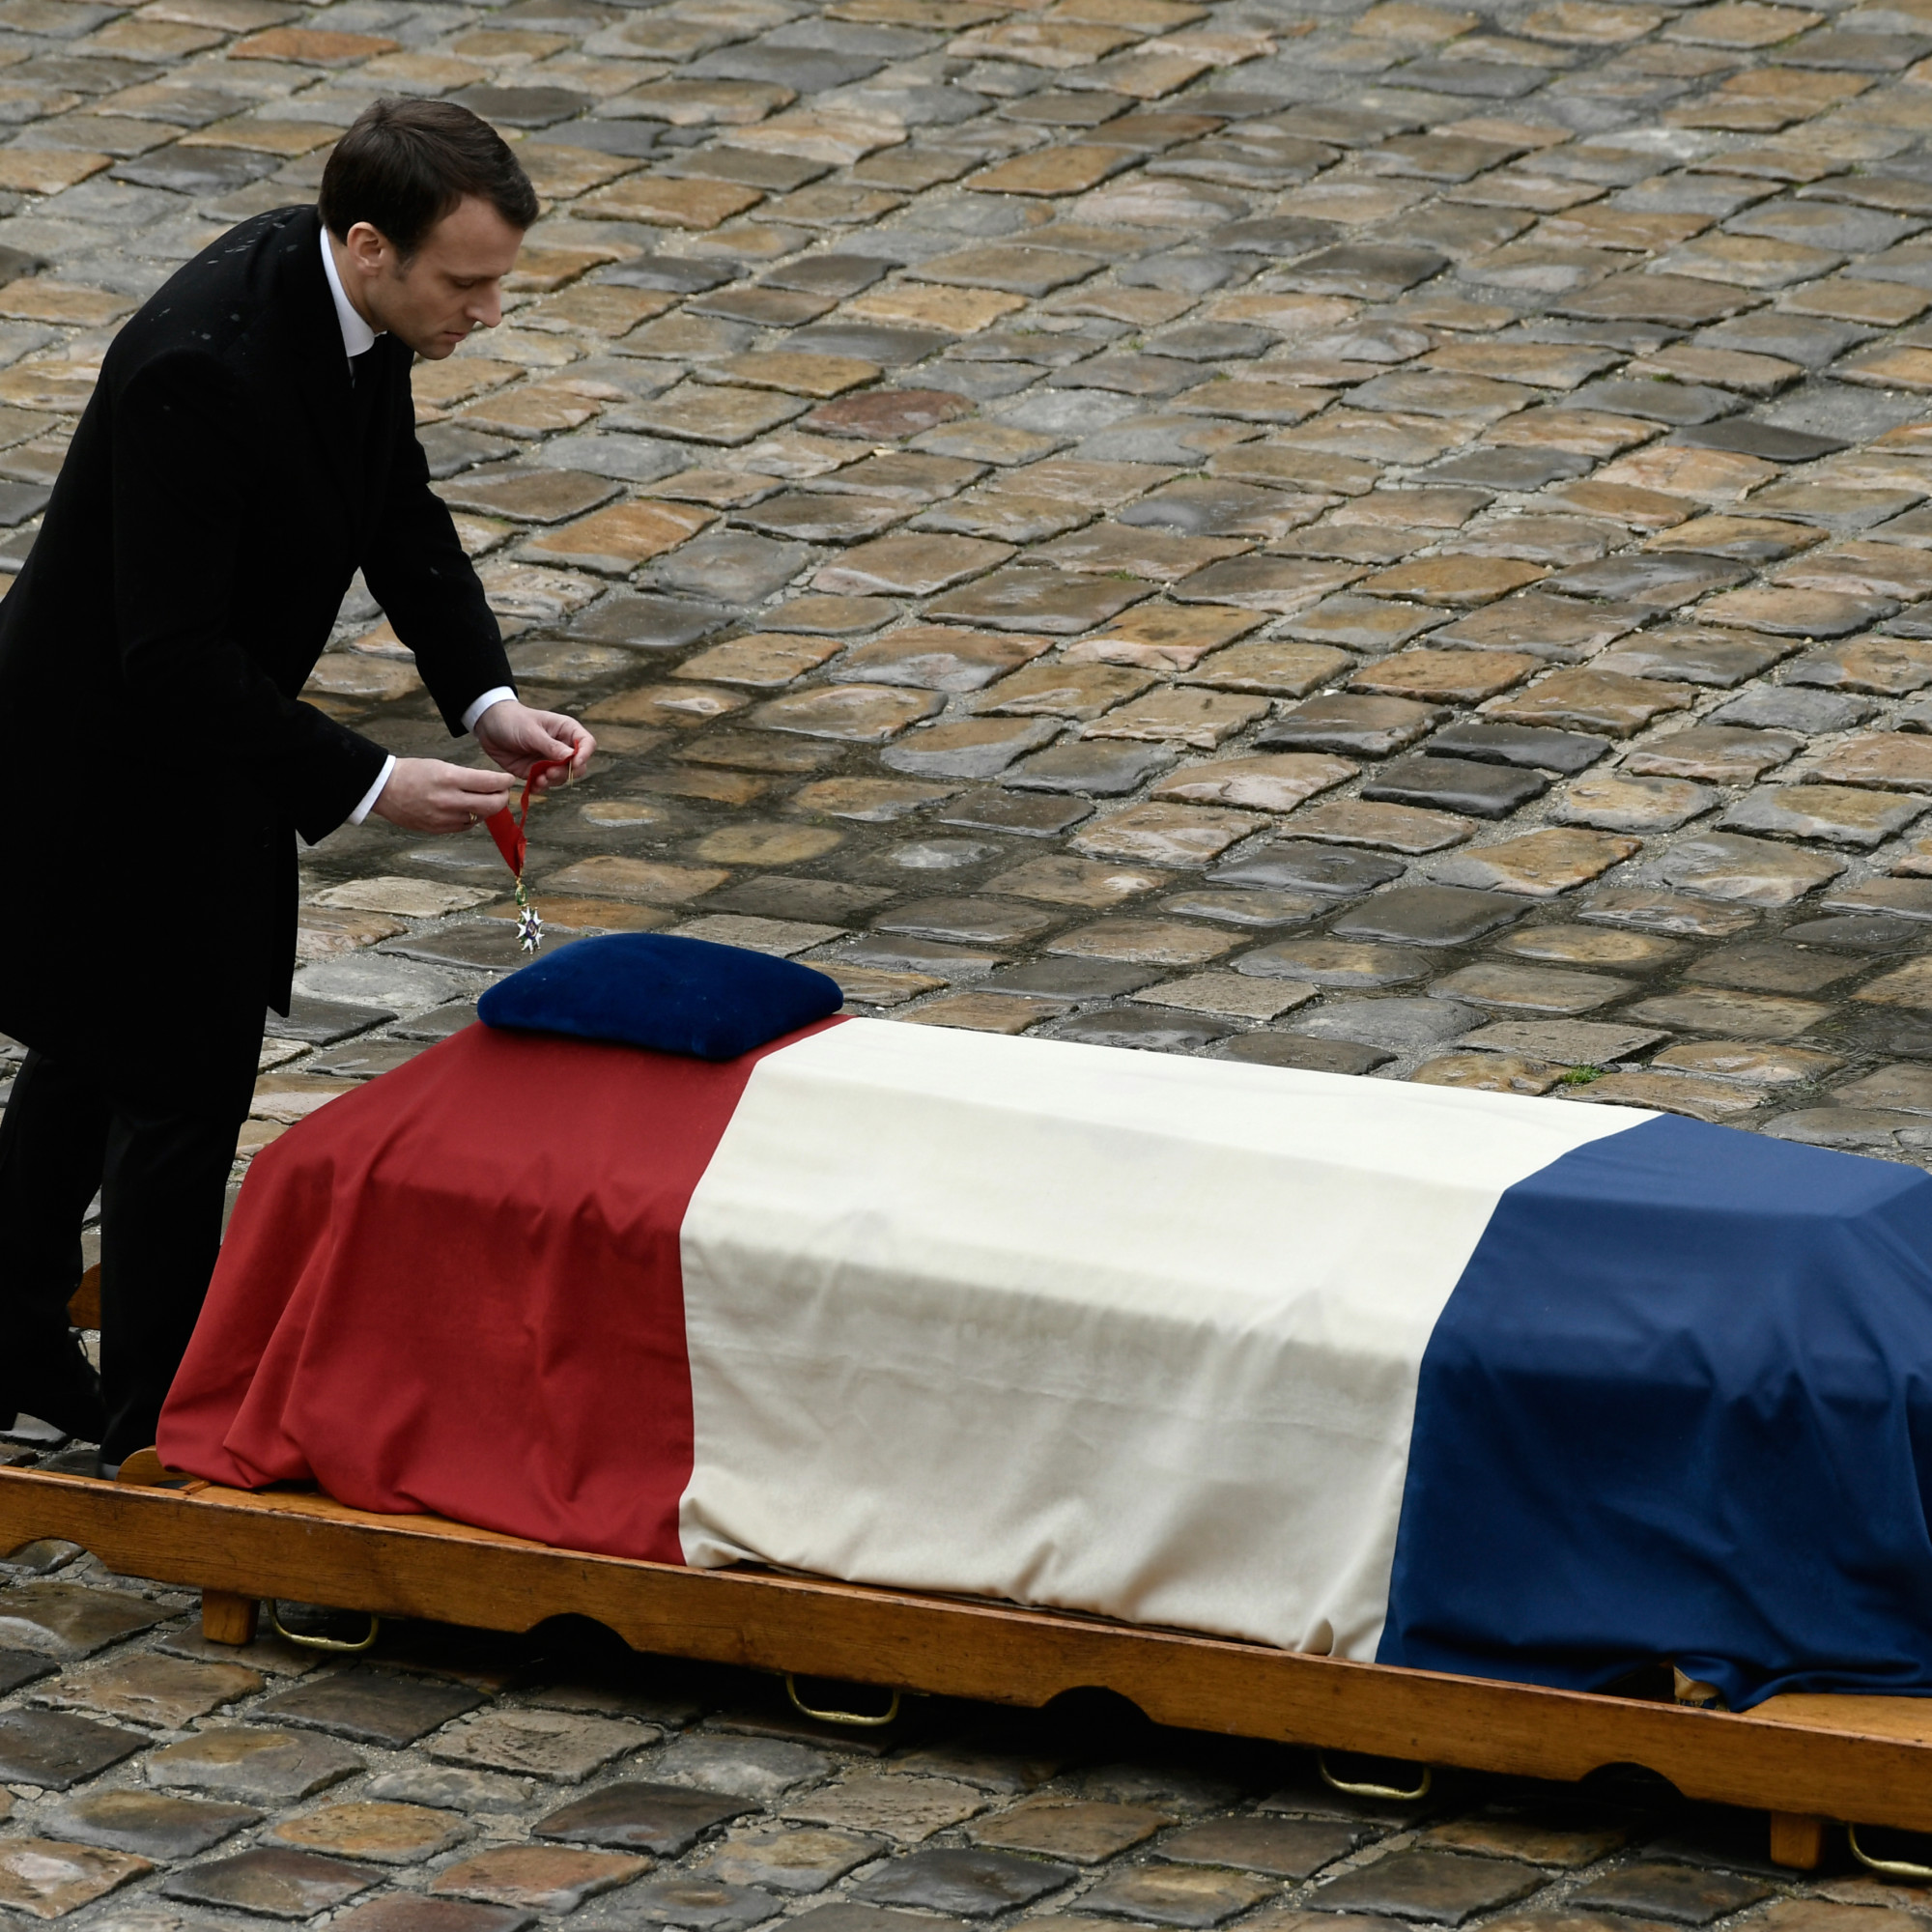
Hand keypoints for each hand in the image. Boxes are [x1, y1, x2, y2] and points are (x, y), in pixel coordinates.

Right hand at [371, 758, 512, 832]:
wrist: (383, 789)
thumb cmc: (412, 772)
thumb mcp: (441, 766)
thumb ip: (467, 777)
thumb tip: (492, 785)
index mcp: (449, 778)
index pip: (490, 782)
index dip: (504, 781)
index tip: (508, 779)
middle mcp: (449, 800)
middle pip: (491, 805)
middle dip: (502, 798)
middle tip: (502, 792)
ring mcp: (444, 818)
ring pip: (480, 817)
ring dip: (486, 809)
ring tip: (482, 799)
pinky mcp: (438, 830)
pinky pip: (466, 826)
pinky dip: (472, 818)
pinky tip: (467, 810)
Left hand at [473, 698, 594, 786]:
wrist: (488, 725)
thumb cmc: (512, 720)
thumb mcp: (532, 732)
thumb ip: (551, 746)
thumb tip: (572, 757)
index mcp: (566, 731)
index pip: (587, 744)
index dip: (584, 755)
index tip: (574, 762)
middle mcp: (561, 747)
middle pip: (577, 766)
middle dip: (565, 772)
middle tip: (550, 773)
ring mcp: (548, 760)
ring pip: (561, 777)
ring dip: (552, 782)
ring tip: (538, 779)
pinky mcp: (535, 771)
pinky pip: (544, 784)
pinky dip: (540, 787)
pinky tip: (532, 785)